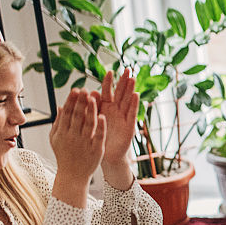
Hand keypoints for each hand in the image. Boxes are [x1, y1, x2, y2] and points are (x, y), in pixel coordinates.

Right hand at [49, 89, 105, 205]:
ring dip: (90, 110)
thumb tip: (60, 106)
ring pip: (88, 124)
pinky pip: (98, 136)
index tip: (75, 90)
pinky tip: (103, 116)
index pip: (67, 114)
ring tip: (93, 98)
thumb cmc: (64, 155)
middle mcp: (72, 137)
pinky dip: (100, 127)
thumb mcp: (56, 139)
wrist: (72, 176)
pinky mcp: (95, 150)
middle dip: (80, 102)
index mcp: (62, 133)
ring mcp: (84, 143)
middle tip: (84, 89)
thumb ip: (58, 123)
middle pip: (77, 117)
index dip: (71, 101)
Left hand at [98, 69, 137, 189]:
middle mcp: (116, 111)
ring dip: (130, 90)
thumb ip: (93, 106)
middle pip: (121, 93)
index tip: (110, 71)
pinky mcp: (129, 127)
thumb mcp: (93, 120)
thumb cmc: (98, 137)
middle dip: (124, 82)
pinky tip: (136, 95)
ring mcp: (123, 118)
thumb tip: (89, 92)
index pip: (108, 92)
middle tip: (127, 69)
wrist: (106, 155)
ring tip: (132, 78)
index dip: (109, 82)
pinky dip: (133, 104)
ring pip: (127, 101)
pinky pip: (131, 114)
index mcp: (105, 108)